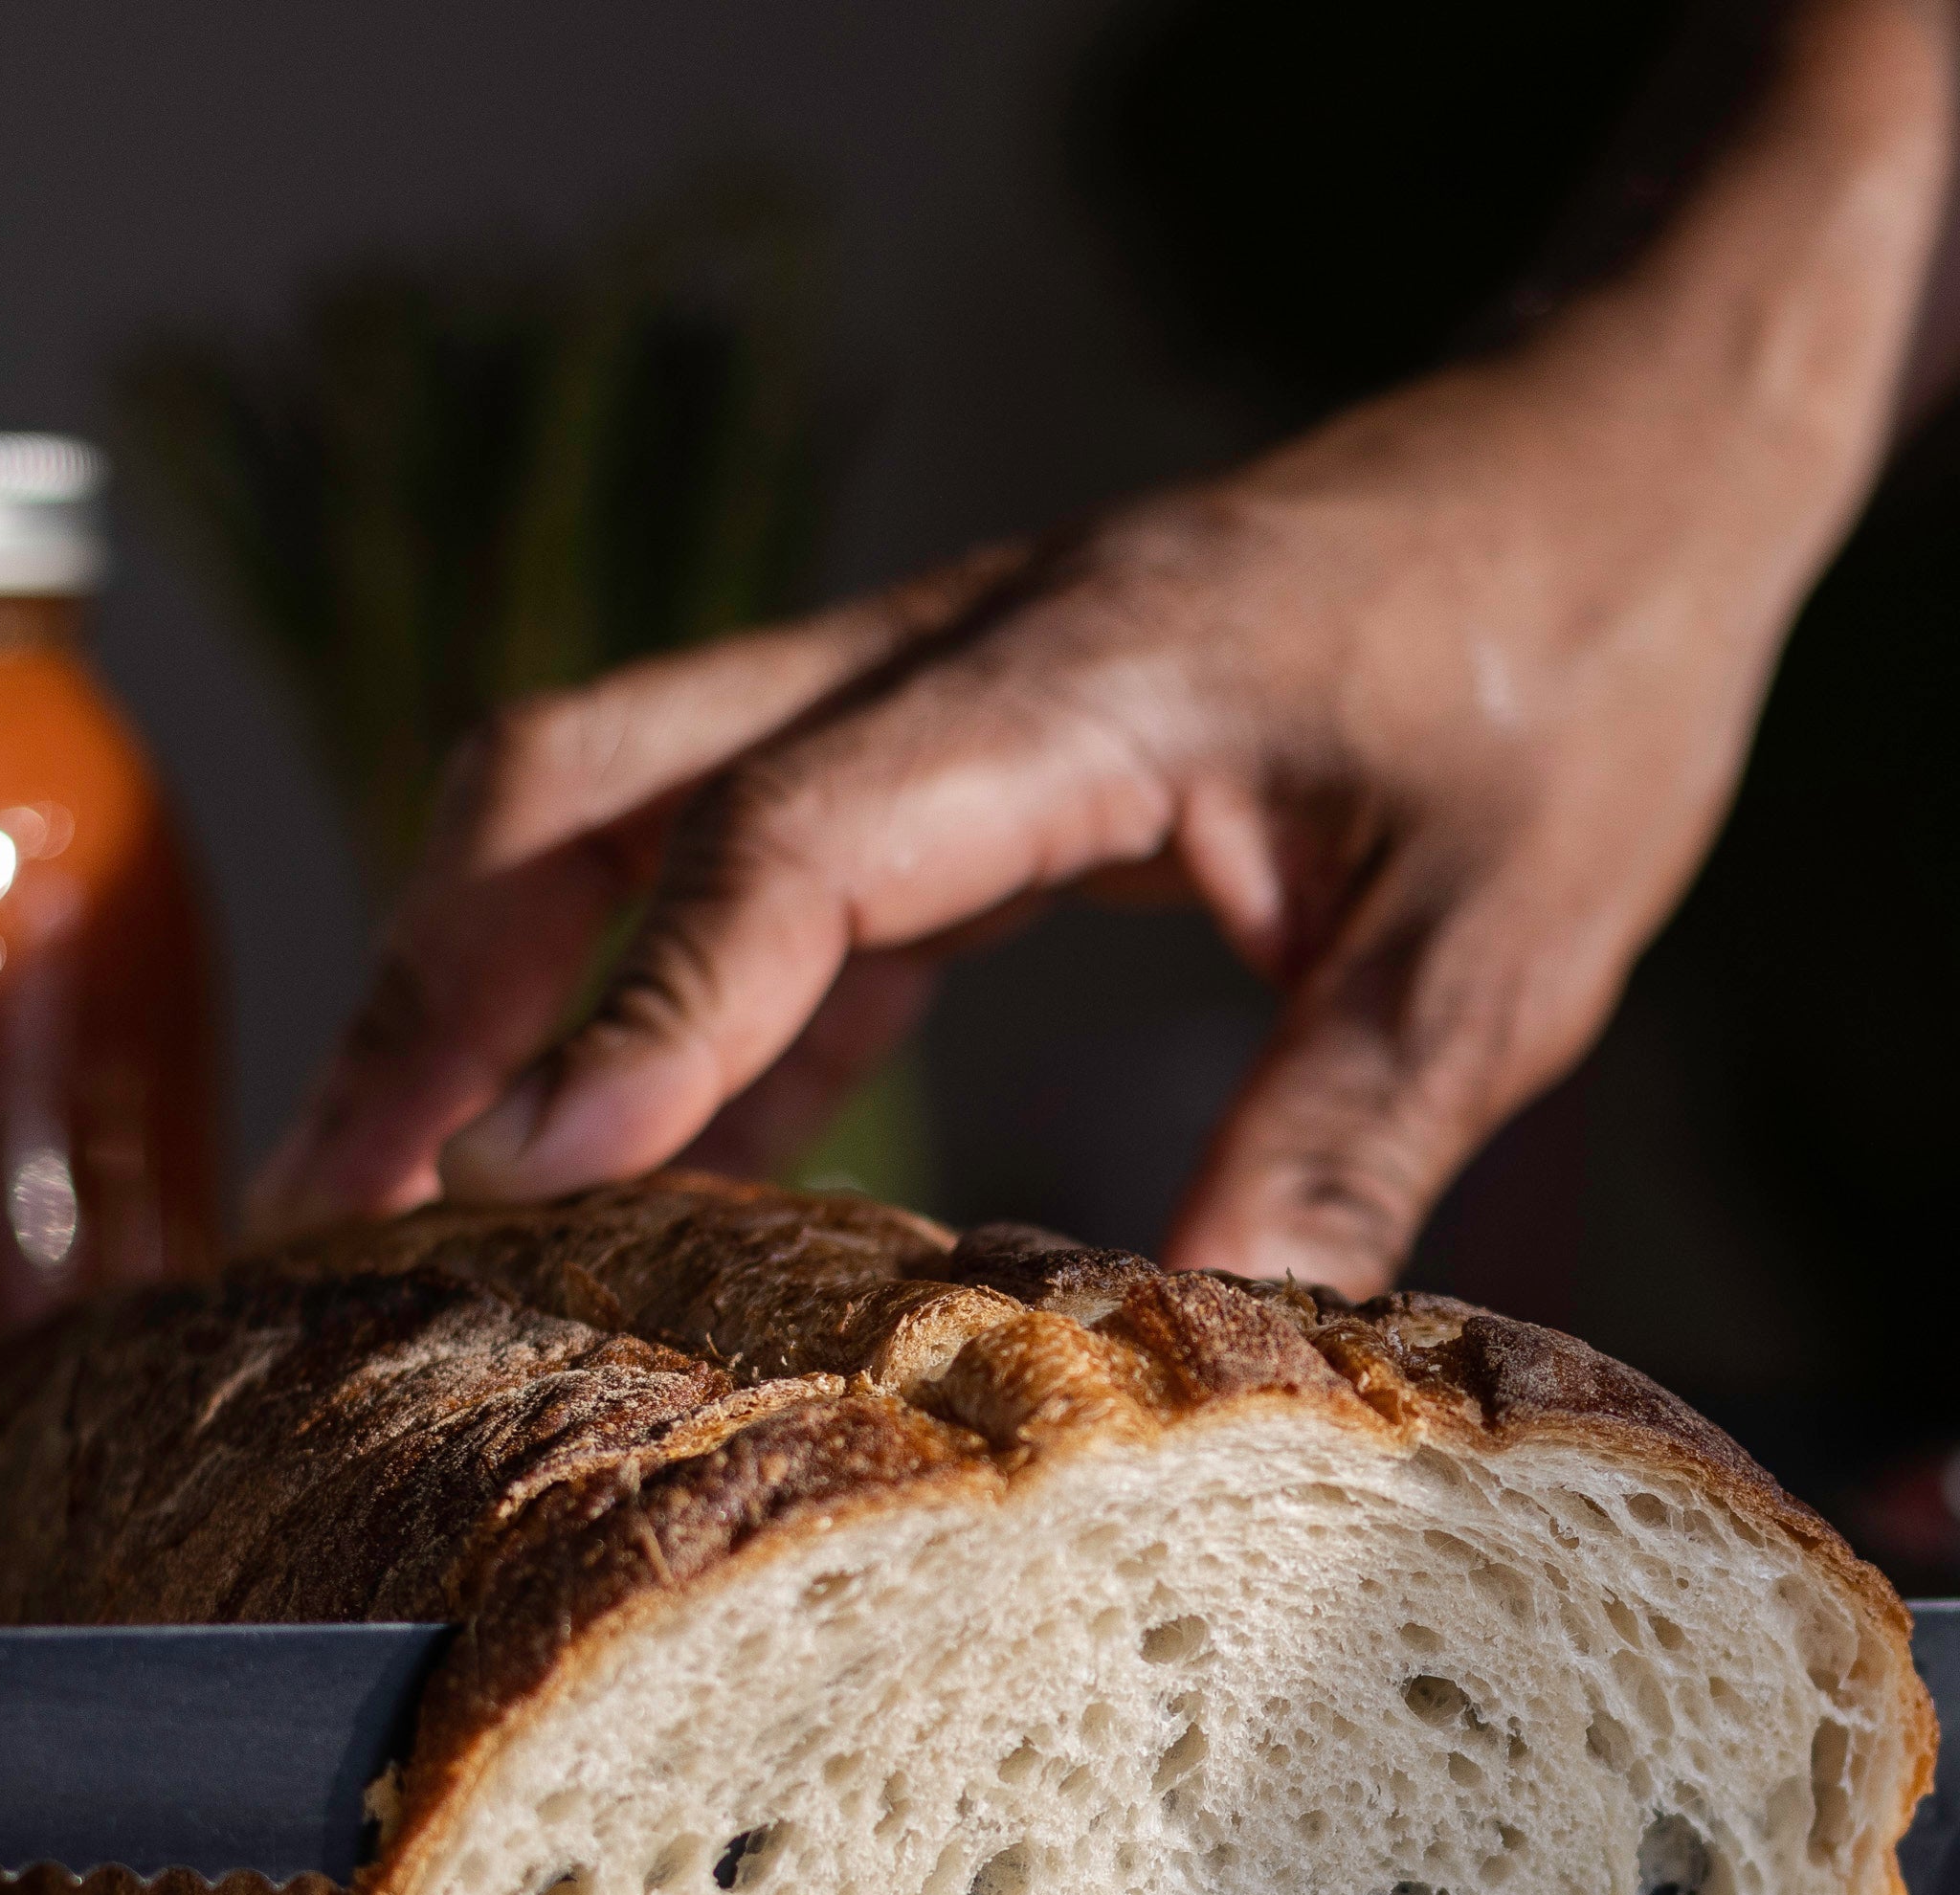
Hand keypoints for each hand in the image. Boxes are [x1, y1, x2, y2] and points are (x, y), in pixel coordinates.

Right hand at [251, 347, 1862, 1282]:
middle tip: (332, 1209)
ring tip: (407, 1215)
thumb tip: (1197, 1364)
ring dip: (507, 997)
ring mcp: (944, 698)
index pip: (787, 844)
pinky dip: (678, 1019)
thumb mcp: (1504, 942)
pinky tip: (644, 1179)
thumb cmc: (1584, 665)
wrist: (1627, 465)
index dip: (646, 1023)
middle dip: (439, 989)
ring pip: (634, 816)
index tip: (518, 1185)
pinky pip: (766, 879)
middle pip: (592, 783)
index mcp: (1078, 675)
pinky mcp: (976, 756)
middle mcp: (956, 660)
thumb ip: (1343, 1138)